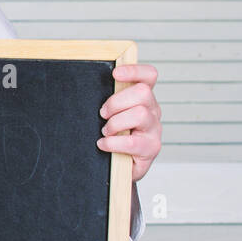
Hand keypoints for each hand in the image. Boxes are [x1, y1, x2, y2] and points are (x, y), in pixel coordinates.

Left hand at [97, 63, 161, 181]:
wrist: (119, 169)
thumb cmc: (114, 137)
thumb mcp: (111, 115)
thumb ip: (109, 101)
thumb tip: (87, 85)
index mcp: (143, 99)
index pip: (149, 76)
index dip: (134, 71)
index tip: (115, 74)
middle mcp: (153, 111)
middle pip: (143, 92)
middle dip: (116, 102)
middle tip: (103, 114)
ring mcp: (154, 130)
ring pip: (140, 114)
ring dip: (116, 123)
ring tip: (106, 132)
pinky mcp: (151, 148)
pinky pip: (133, 141)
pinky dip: (113, 143)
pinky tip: (104, 144)